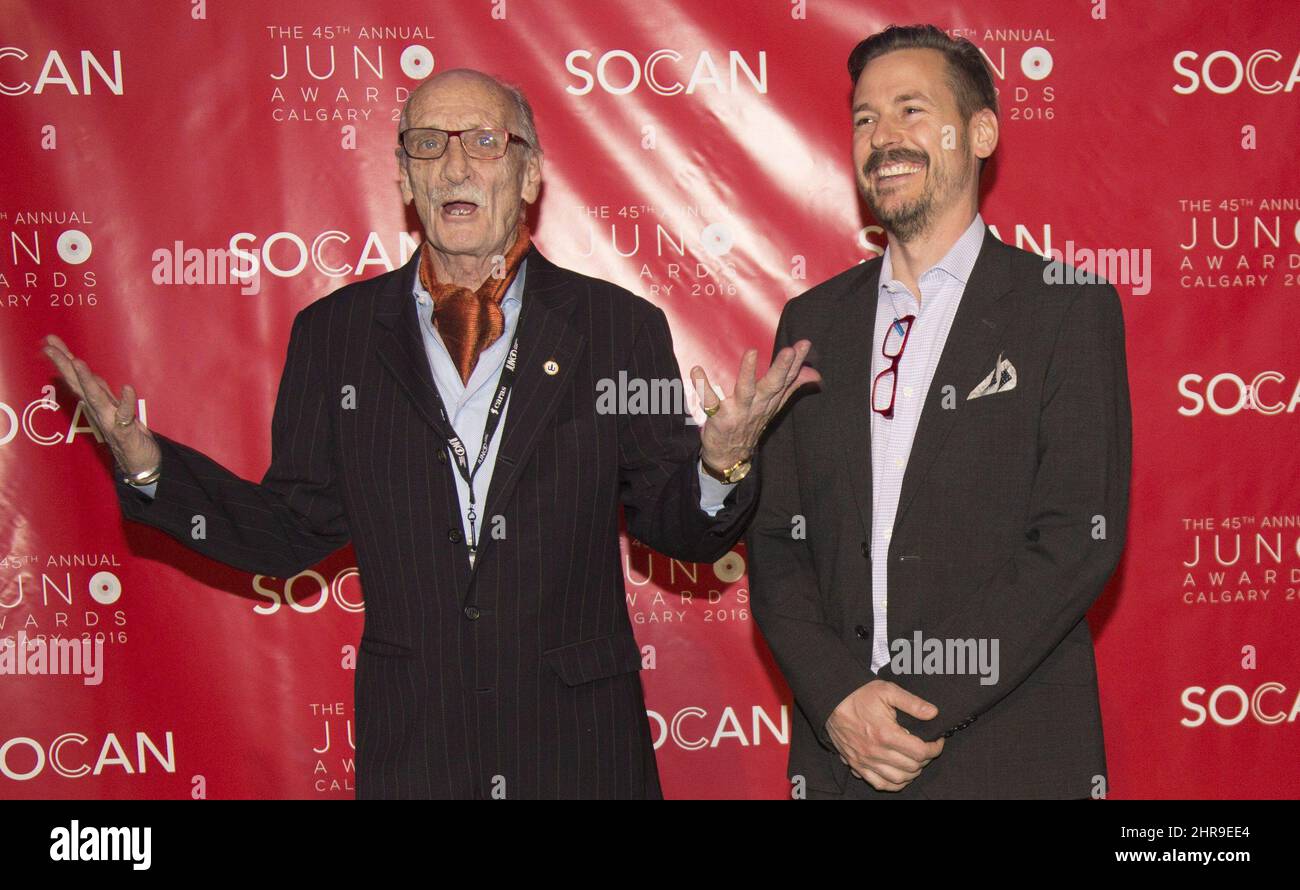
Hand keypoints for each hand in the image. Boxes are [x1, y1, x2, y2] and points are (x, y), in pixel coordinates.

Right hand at [40, 334, 161, 476]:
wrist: (141, 463)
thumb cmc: (126, 434)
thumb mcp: (111, 406)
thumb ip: (98, 390)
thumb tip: (83, 370)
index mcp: (97, 403)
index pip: (76, 378)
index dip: (64, 359)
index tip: (50, 340)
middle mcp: (100, 410)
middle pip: (79, 384)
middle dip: (64, 364)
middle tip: (49, 346)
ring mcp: (111, 421)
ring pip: (96, 398)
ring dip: (87, 381)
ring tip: (77, 362)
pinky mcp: (126, 432)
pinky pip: (125, 416)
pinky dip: (125, 402)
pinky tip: (127, 388)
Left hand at [693, 339, 818, 472]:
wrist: (730, 456)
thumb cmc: (751, 423)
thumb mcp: (774, 405)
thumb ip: (792, 386)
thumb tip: (815, 372)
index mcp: (770, 400)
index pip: (787, 379)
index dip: (796, 362)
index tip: (804, 344)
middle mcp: (758, 405)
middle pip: (772, 385)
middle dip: (781, 368)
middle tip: (789, 350)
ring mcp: (739, 411)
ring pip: (746, 391)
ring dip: (748, 373)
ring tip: (751, 353)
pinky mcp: (719, 417)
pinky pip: (710, 402)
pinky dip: (703, 387)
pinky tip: (697, 371)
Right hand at [826, 679, 944, 791]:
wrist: (832, 701)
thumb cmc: (860, 695)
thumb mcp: (888, 691)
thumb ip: (912, 702)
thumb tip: (933, 713)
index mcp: (886, 734)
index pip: (920, 752)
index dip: (935, 748)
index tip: (937, 741)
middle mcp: (876, 752)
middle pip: (912, 767)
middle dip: (925, 759)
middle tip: (926, 748)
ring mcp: (865, 761)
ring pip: (898, 780)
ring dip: (912, 773)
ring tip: (914, 760)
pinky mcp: (856, 765)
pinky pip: (879, 784)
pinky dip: (894, 784)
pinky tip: (899, 774)